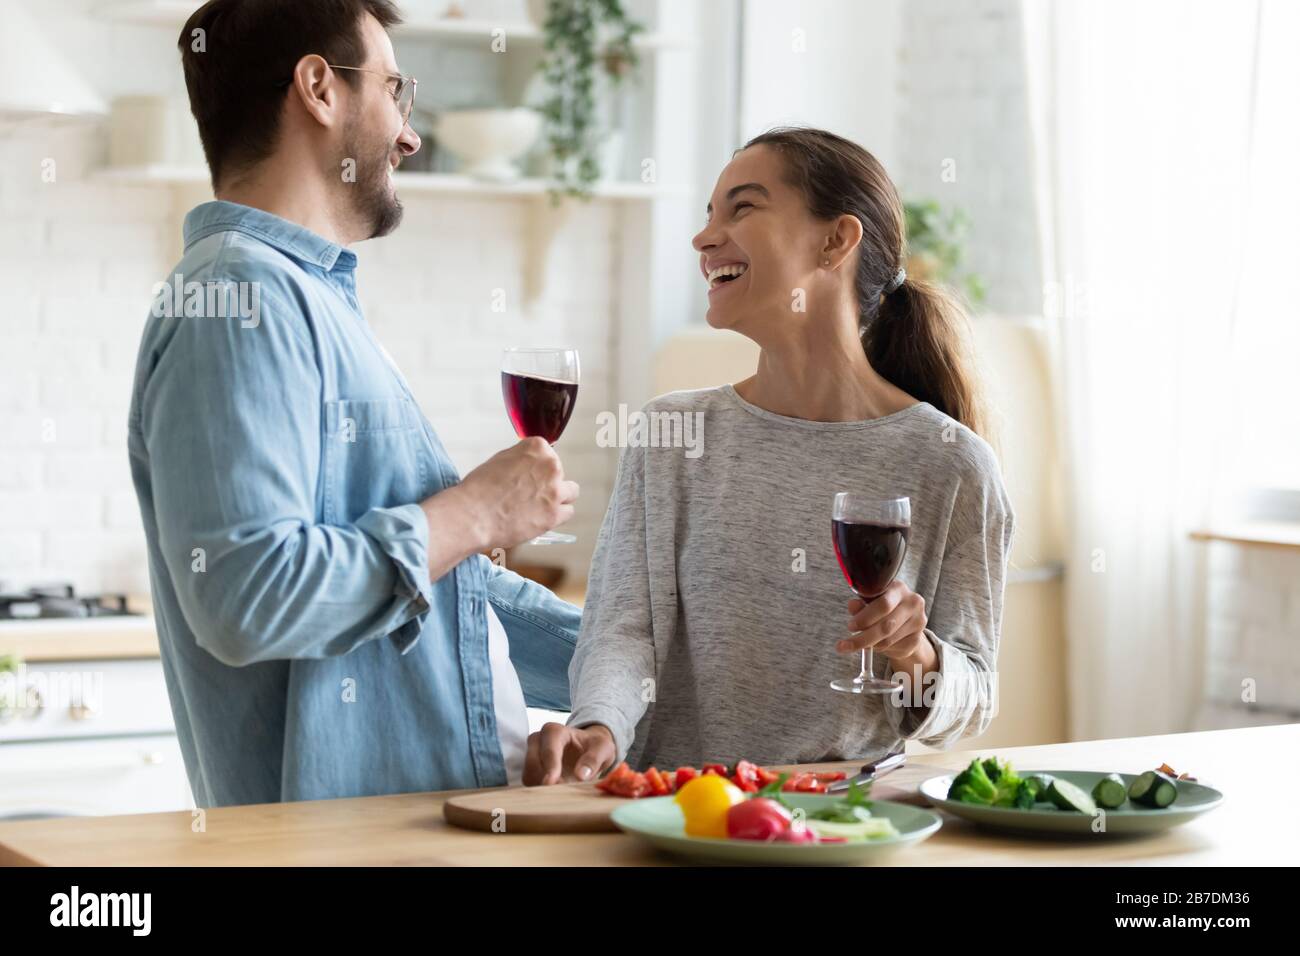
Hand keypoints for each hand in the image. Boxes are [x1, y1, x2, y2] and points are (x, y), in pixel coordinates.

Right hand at [454, 437, 578, 549]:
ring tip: (540, 507)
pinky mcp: (555, 514)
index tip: (527, 477)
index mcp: (537, 448)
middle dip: (547, 483)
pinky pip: (568, 512)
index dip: (537, 468)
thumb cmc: (479, 488)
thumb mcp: (500, 459)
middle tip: (529, 494)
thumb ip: (521, 459)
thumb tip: (529, 465)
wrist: (473, 515)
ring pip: (571, 492)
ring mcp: (555, 490)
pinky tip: (541, 518)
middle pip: (559, 473)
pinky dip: (556, 516)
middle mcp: (551, 466)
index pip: (548, 455)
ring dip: (558, 498)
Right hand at [523, 722, 616, 785]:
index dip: (550, 766)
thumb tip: (580, 775)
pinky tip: (555, 794)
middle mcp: (538, 740)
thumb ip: (594, 759)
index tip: (552, 783)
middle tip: (563, 792)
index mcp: (555, 731)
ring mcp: (531, 755)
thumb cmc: (594, 745)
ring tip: (563, 793)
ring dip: (542, 788)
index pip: (549, 749)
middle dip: (545, 780)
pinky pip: (529, 784)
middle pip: (532, 763)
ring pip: (528, 775)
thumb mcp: (603, 748)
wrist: (588, 750)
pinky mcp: (530, 770)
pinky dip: (540, 792)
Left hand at [838, 580, 931, 668]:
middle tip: (846, 644)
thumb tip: (852, 605)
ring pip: (888, 640)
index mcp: (899, 588)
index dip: (865, 618)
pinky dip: (880, 649)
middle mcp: (913, 604)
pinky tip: (875, 644)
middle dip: (863, 638)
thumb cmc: (882, 608)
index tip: (850, 626)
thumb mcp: (870, 602)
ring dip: (870, 645)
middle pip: (886, 626)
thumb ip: (861, 604)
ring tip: (861, 642)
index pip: (884, 605)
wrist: (905, 620)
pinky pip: (893, 649)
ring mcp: (918, 622)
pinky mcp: (917, 640)